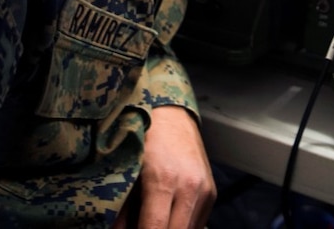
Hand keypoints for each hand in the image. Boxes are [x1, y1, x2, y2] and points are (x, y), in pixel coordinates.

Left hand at [118, 105, 216, 227]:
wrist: (171, 116)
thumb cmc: (144, 139)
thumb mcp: (126, 172)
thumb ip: (122, 210)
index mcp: (164, 180)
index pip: (155, 228)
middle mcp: (190, 186)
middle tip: (141, 224)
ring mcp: (204, 190)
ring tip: (153, 220)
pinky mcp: (211, 193)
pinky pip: (198, 223)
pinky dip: (182, 226)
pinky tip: (168, 218)